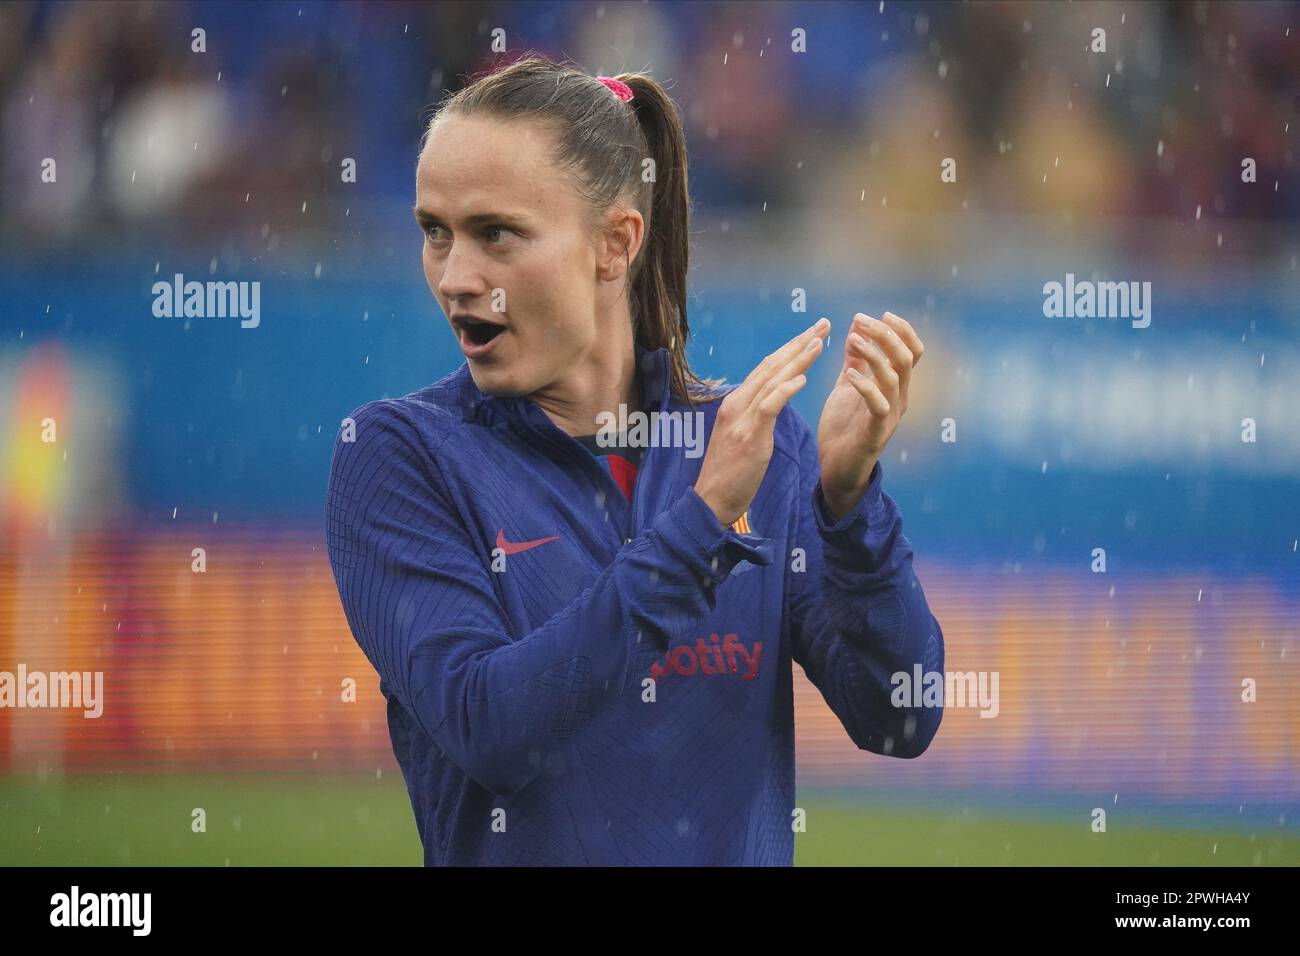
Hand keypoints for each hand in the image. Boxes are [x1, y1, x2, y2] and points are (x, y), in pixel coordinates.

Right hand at [694, 317, 828, 526]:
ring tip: (818, 341)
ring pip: (772, 380)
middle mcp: (737, 404)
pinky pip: (769, 406)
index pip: (766, 368)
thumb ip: (755, 415)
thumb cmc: (729, 473)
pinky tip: (802, 378)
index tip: (812, 334)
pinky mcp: (749, 436)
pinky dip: (785, 390)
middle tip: (822, 324)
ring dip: (797, 359)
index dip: (790, 349)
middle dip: (799, 343)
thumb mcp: (742, 436)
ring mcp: (742, 418)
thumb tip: (773, 400)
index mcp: (736, 403)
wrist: (711, 500)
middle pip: (771, 366)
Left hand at [817, 312, 924, 518]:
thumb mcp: (846, 388)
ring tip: (852, 339)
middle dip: (885, 334)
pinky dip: (865, 385)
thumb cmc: (843, 429)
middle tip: (861, 320)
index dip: (901, 330)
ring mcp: (889, 416)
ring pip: (894, 377)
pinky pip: (878, 404)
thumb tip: (854, 331)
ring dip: (873, 354)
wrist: (836, 470)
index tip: (880, 313)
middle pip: (905, 358)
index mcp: (894, 387)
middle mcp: (898, 399)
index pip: (912, 352)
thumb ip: (854, 362)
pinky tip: (848, 373)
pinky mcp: (875, 432)